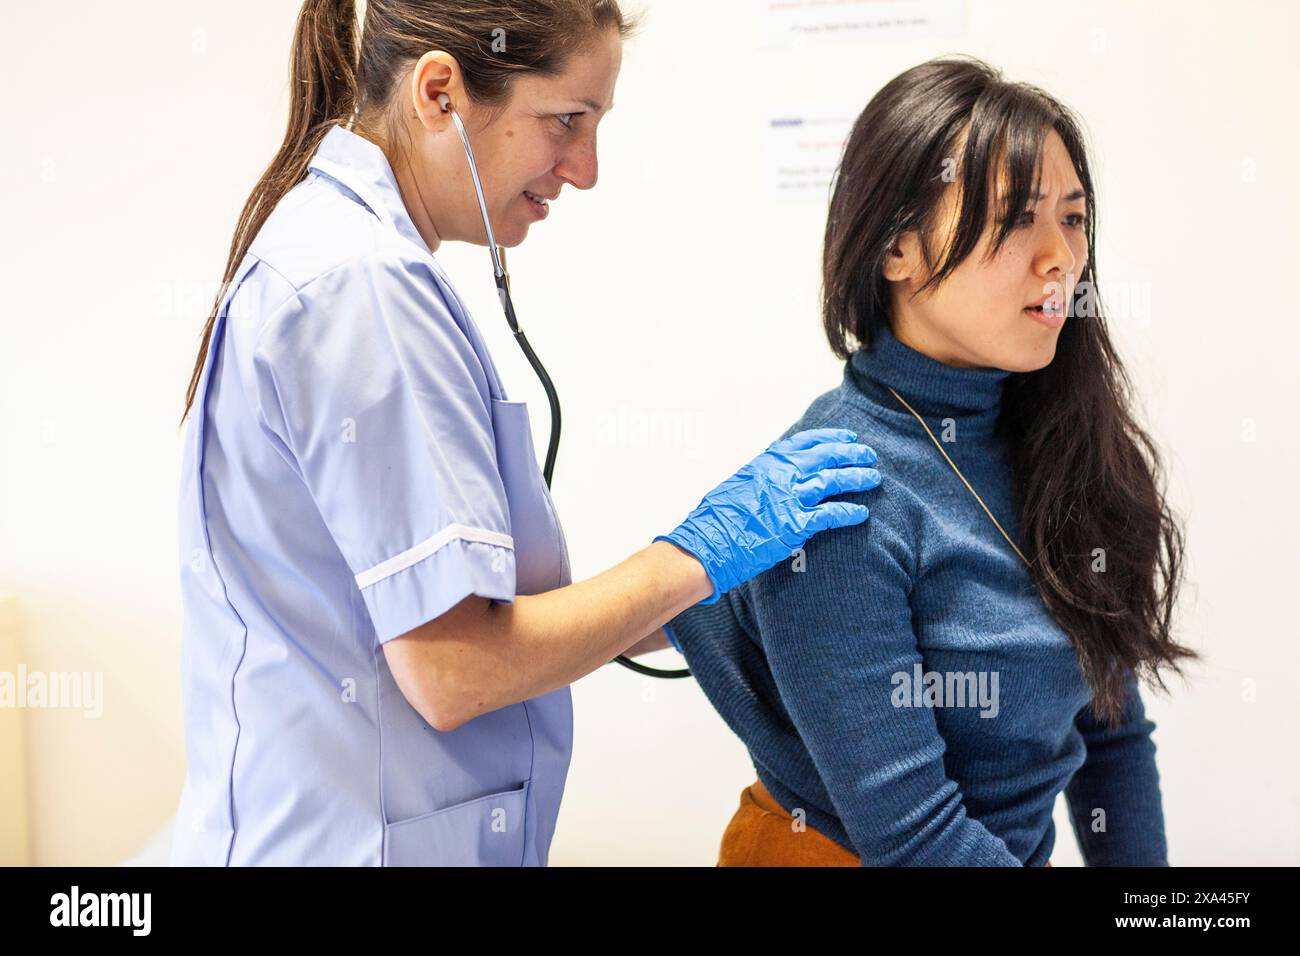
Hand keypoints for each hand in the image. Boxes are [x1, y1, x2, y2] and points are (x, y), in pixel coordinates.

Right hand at [655, 428, 880, 604]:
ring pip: (833, 480)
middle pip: (826, 456)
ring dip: (857, 478)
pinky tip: (862, 513)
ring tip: (874, 478)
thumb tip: (776, 472)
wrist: (706, 544)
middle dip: (852, 453)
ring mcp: (788, 498)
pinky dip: (849, 512)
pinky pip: (830, 514)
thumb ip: (763, 476)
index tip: (848, 437)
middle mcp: (780, 474)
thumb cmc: (716, 519)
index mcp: (767, 462)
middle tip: (869, 455)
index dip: (831, 438)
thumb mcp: (739, 485)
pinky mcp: (794, 525)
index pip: (806, 442)